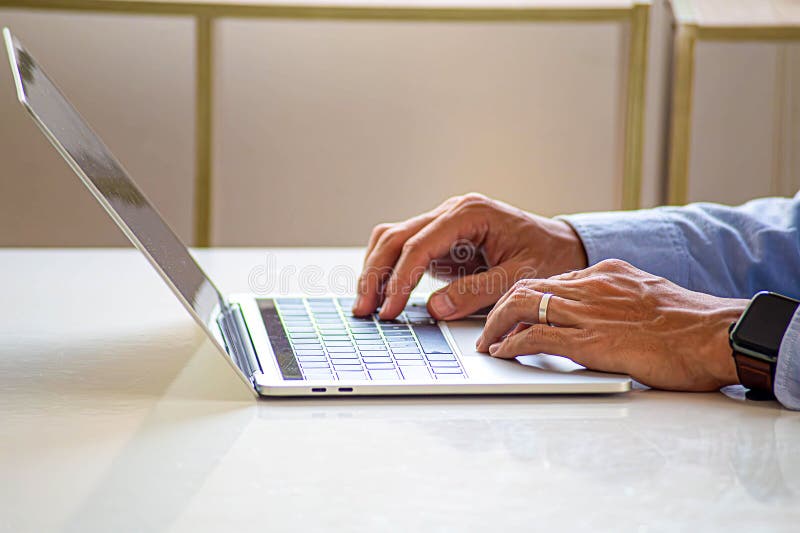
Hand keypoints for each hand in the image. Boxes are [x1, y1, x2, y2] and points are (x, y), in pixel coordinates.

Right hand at [353, 193, 587, 319]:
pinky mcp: (438, 240)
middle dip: (376, 274)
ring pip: (392, 239)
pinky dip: (387, 270)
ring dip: (374, 271)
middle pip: (396, 237)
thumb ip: (479, 292)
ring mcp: (442, 224)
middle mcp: (450, 212)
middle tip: (366, 311)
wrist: (560, 246)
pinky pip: (402, 250)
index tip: (389, 308)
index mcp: (470, 213)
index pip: (420, 244)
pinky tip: (380, 295)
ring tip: (366, 307)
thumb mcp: (520, 278)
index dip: (399, 279)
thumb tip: (435, 308)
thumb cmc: (546, 257)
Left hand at [476, 259, 746, 390]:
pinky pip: (536, 337)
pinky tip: (503, 353)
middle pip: (526, 287)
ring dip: (497, 326)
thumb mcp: (646, 297)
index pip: (551, 280)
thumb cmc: (690, 324)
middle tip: (489, 328)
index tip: (514, 310)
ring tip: (487, 343)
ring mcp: (587, 312)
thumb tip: (600, 316)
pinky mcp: (588, 341)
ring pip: (522, 306)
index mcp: (605, 273)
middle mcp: (590, 286)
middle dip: (500, 308)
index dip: (526, 296)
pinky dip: (513, 344)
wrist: (715, 334)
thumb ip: (616, 300)